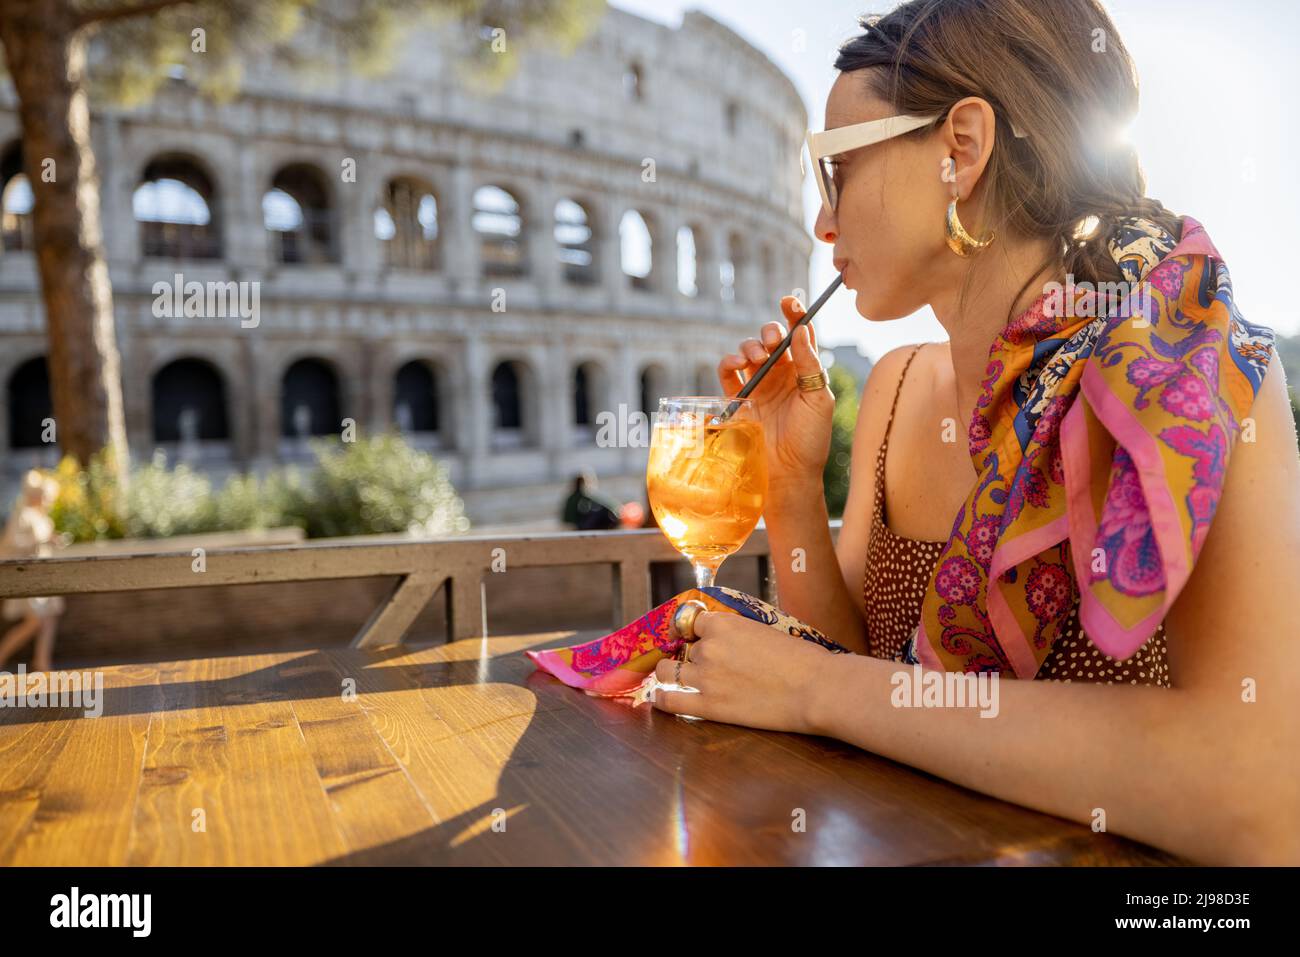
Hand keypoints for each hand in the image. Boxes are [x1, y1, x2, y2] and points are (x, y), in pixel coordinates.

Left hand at [650, 611, 834, 735]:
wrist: (815, 688)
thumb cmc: (802, 659)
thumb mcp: (766, 630)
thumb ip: (739, 633)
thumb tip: (728, 640)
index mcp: (723, 623)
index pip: (692, 621)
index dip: (694, 630)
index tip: (694, 636)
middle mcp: (708, 647)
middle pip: (682, 648)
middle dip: (688, 654)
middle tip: (698, 662)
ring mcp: (704, 677)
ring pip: (667, 671)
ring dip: (671, 673)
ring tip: (675, 678)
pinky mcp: (708, 706)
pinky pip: (670, 700)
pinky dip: (662, 698)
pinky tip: (661, 697)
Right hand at [717, 296, 833, 492]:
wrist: (789, 473)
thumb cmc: (811, 439)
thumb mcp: (819, 399)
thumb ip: (809, 364)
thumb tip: (801, 330)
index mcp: (804, 372)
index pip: (798, 336)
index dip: (794, 315)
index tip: (789, 301)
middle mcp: (781, 375)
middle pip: (771, 340)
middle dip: (769, 331)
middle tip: (771, 340)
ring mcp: (759, 386)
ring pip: (748, 352)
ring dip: (749, 345)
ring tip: (754, 356)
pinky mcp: (739, 400)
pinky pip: (728, 373)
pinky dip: (728, 363)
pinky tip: (736, 364)